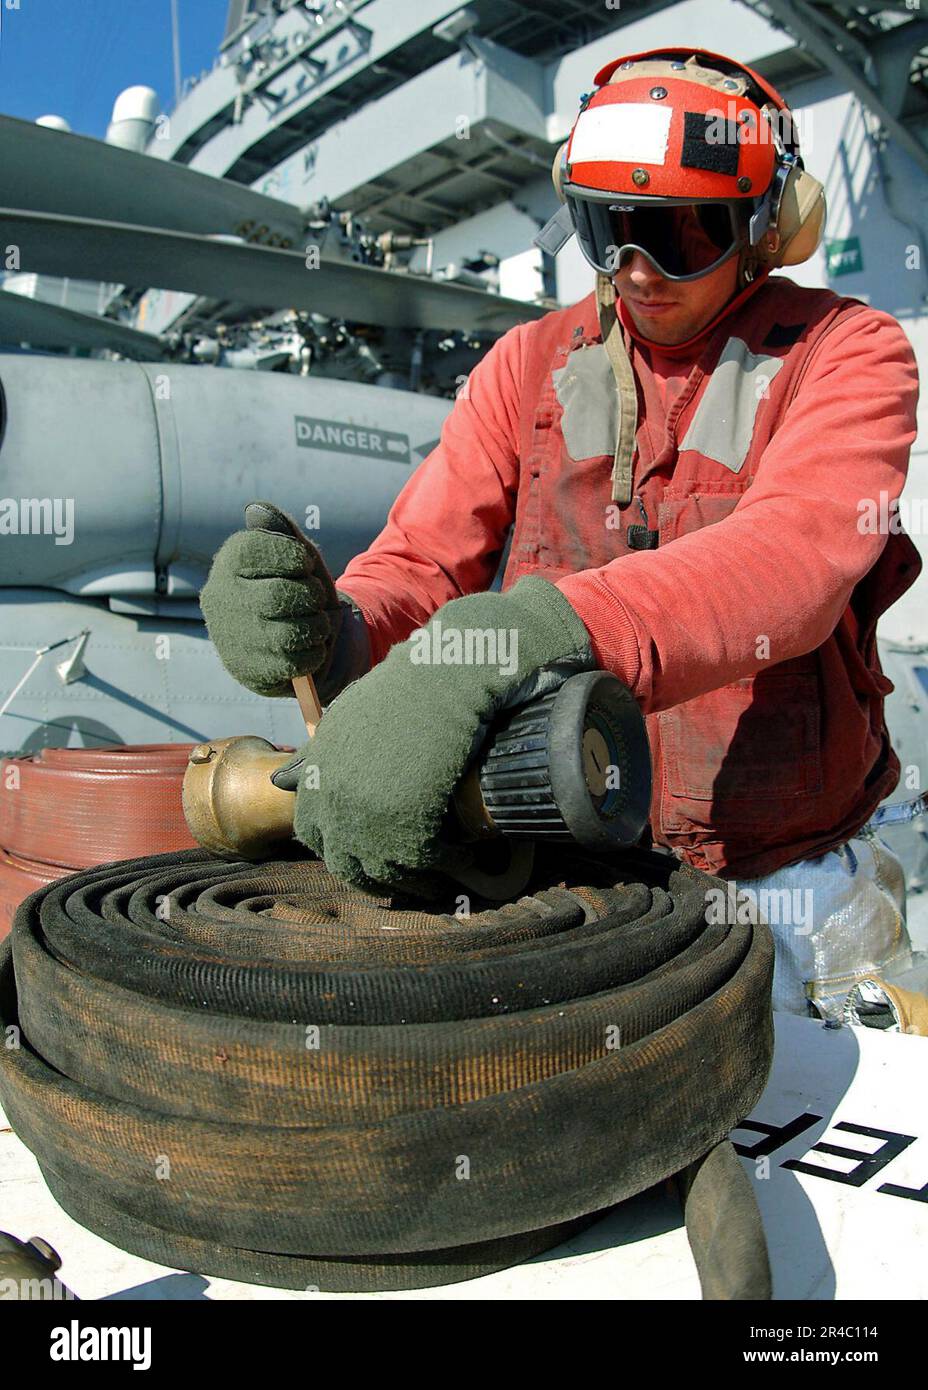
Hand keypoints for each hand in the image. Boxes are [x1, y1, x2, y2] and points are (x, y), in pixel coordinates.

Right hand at [200, 502, 342, 698]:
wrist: (304, 642)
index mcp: (229, 562)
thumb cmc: (300, 591)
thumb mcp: (297, 558)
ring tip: (317, 624)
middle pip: (277, 596)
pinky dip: (314, 654)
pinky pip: (293, 663)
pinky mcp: (246, 670)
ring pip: (288, 633)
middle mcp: (220, 597)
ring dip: (317, 627)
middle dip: (311, 597)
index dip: (295, 558)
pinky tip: (310, 647)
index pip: (258, 550)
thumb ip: (283, 532)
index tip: (305, 566)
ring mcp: (230, 636)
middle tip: (315, 599)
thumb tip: (256, 510)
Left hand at [273, 577, 594, 893]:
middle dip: (373, 873)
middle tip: (406, 871)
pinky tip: (461, 857)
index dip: (342, 845)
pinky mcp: (406, 821)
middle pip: (343, 861)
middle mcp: (335, 795)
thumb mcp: (348, 717)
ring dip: (411, 879)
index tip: (371, 847)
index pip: (312, 831)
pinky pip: (421, 864)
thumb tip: (278, 781)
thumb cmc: (408, 688)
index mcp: (319, 770)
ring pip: (381, 871)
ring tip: (438, 871)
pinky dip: (445, 866)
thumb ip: (316, 754)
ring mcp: (368, 811)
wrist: (452, 673)